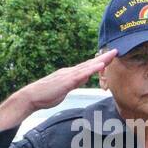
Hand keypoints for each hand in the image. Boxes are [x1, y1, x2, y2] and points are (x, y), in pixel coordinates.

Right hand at [0, 49, 117, 133]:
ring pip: (87, 66)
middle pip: (90, 63)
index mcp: (70, 74)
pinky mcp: (66, 81)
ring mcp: (68, 75)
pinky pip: (82, 74)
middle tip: (116, 51)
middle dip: (104, 57)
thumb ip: (75, 83)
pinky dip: (92, 69)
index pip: (87, 66)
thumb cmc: (46, 95)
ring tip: (112, 54)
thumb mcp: (65, 88)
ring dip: (101, 60)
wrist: (31, 97)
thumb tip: (84, 78)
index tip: (110, 57)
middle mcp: (70, 71)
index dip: (99, 61)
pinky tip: (101, 65)